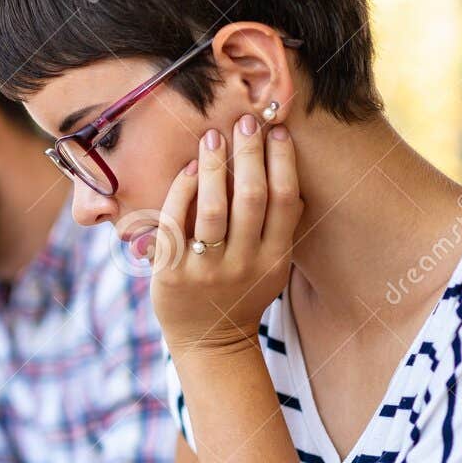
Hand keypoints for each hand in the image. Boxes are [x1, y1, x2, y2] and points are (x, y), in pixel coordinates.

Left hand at [150, 116, 302, 357]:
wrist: (209, 341)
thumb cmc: (241, 293)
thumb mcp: (272, 266)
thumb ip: (280, 228)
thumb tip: (289, 172)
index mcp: (274, 259)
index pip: (285, 201)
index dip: (283, 162)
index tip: (277, 131)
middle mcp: (243, 264)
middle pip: (251, 197)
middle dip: (249, 154)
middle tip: (245, 121)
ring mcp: (206, 270)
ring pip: (212, 207)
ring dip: (213, 165)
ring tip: (213, 136)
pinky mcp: (172, 273)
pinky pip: (175, 223)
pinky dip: (181, 192)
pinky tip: (187, 170)